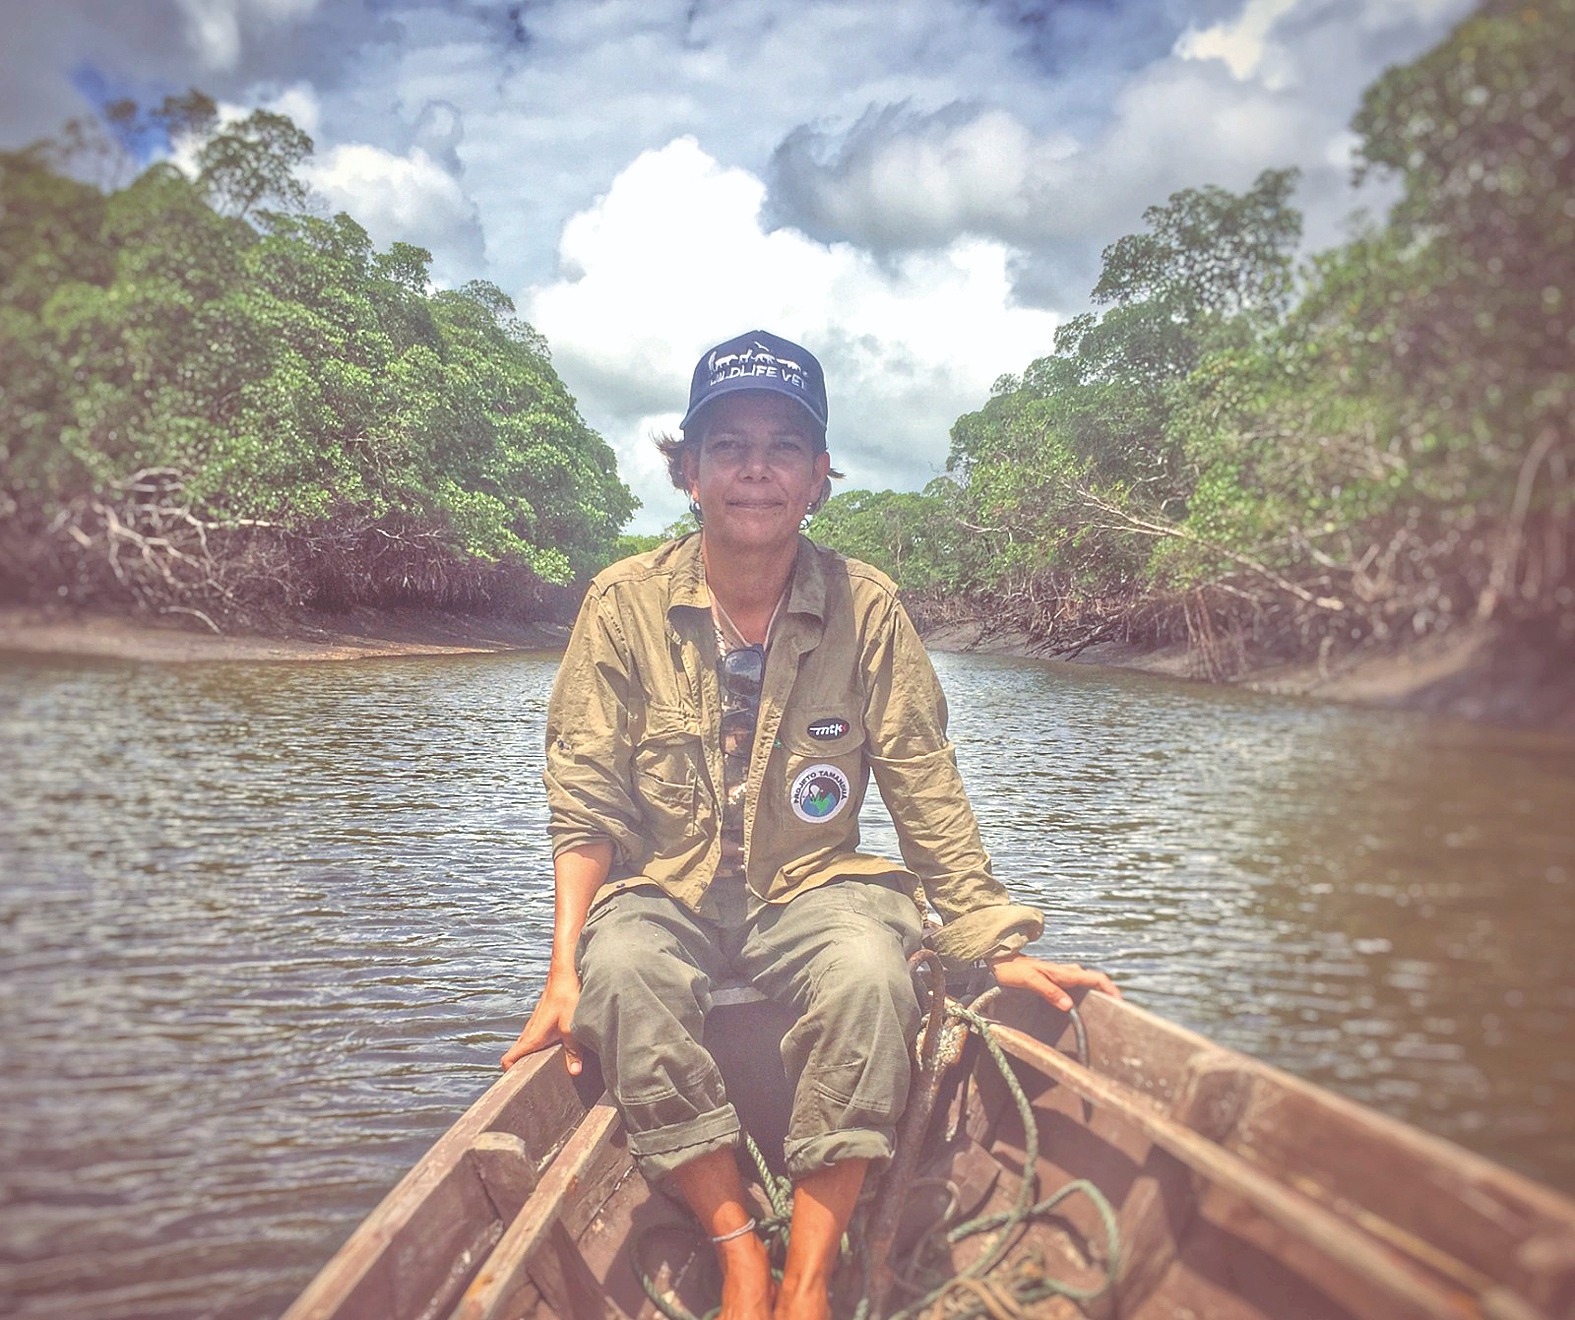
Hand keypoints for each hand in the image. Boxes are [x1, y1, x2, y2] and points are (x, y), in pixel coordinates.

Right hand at [501, 966, 583, 1075]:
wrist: (565, 973)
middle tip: (533, 1083)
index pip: (508, 1060)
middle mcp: (529, 1032)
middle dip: (521, 1069)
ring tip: (545, 1070)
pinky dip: (539, 1046)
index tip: (518, 1084)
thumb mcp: (572, 1027)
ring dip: (531, 1056)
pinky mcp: (543, 1018)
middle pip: (517, 1055)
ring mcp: (535, 1024)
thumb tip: (574, 1072)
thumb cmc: (566, 997)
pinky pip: (535, 1037)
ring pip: (527, 1045)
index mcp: (532, 1038)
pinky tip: (555, 1049)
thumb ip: (573, 1051)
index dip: (510, 1073)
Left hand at [989, 954, 1120, 1011]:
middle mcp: (1066, 972)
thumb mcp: (1029, 980)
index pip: (1096, 977)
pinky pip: (1076, 987)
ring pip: (1086, 983)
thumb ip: (1049, 991)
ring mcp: (1061, 976)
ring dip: (1098, 994)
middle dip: (1109, 993)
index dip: (1111, 989)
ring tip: (1104, 1011)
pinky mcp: (1055, 980)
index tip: (1120, 1002)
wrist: (998, 961)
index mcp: (1064, 972)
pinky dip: (1085, 995)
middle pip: (1095, 981)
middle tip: (1117, 1012)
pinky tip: (1081, 1007)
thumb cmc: (1012, 970)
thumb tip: (1069, 1005)